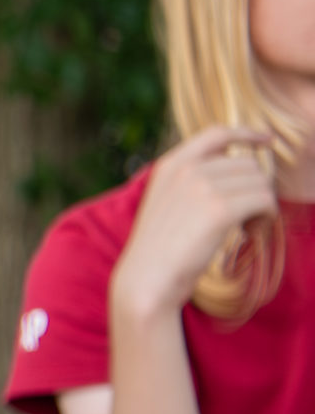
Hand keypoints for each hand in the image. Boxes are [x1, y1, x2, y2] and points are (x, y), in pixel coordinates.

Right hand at [112, 126, 278, 321]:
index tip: (265, 140)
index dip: (246, 133)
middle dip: (255, 188)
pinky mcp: (219, 210)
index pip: (216, 133)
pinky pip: (264, 201)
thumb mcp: (167, 203)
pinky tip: (250, 234)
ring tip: (247, 228)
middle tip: (247, 218)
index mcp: (170, 165)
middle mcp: (186, 169)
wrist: (146, 280)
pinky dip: (265, 218)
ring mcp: (201, 187)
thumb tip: (239, 171)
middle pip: (247, 164)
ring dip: (262, 206)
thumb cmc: (159, 250)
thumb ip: (192, 181)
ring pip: (260, 182)